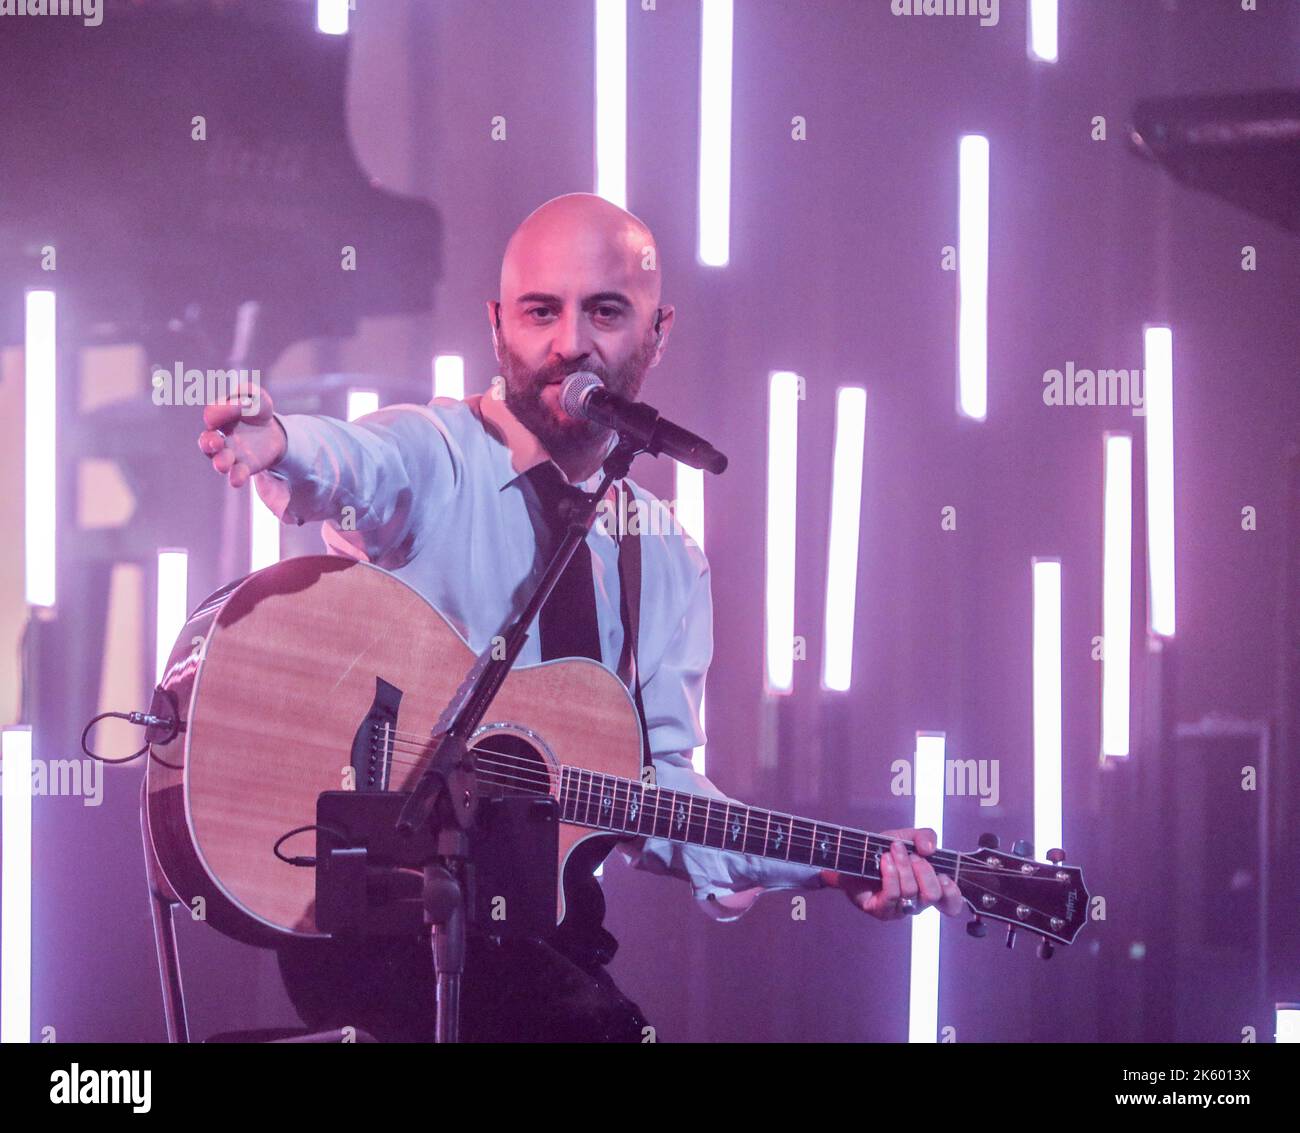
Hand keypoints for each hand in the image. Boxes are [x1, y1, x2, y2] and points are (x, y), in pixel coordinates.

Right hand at [197, 383, 285, 487]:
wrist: (273, 434)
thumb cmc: (257, 413)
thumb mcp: (258, 398)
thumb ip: (248, 392)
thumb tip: (241, 397)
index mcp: (219, 418)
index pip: (213, 414)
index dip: (223, 409)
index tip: (242, 404)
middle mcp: (219, 438)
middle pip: (206, 442)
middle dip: (209, 443)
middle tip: (216, 442)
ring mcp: (230, 454)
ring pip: (219, 460)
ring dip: (220, 462)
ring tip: (224, 464)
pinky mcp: (244, 467)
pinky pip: (236, 474)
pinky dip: (235, 477)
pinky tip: (236, 480)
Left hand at [821, 827, 964, 920]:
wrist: (849, 857)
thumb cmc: (880, 850)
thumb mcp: (906, 836)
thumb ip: (924, 836)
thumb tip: (930, 849)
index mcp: (927, 888)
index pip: (950, 904)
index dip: (953, 894)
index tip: (944, 876)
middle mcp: (915, 903)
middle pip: (932, 895)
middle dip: (923, 869)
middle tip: (911, 854)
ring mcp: (898, 910)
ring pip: (911, 891)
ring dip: (903, 865)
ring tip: (891, 851)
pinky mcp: (881, 911)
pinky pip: (892, 895)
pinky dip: (891, 873)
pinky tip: (885, 860)